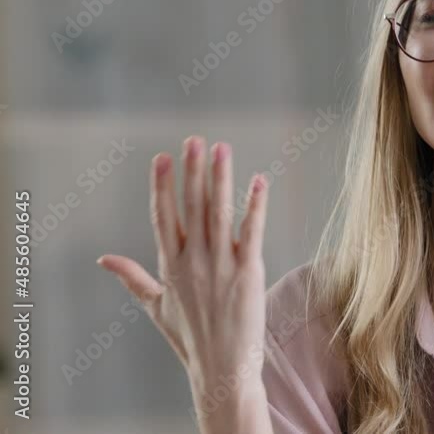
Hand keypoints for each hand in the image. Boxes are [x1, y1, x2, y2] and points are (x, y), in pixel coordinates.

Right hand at [97, 136, 270, 426]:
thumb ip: (132, 278)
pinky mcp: (248, 271)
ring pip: (219, 212)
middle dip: (192, 171)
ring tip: (222, 149)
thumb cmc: (190, 337)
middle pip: (192, 207)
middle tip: (194, 140)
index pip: (163, 216)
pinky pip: (252, 231)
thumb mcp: (155, 305)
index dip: (162, 186)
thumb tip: (102, 260)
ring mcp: (221, 264)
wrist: (221, 366)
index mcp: (171, 265)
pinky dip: (255, 205)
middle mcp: (193, 260)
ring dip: (221, 178)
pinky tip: (259, 181)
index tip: (162, 157)